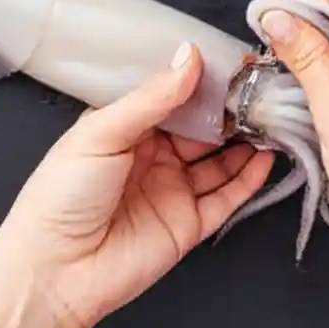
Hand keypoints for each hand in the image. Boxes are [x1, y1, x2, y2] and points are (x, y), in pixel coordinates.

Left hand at [0, 42, 273, 327]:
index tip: (234, 61)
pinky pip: (227, 198)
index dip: (201, 81)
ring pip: (220, 161)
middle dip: (230, 110)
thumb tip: (190, 57)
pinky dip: (249, 178)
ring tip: (273, 116)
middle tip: (261, 87)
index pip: (171, 97)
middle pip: (201, 128)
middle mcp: (151, 157)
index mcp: (123, 129)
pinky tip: (267, 156)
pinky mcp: (189, 225)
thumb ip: (151, 98)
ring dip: (245, 141)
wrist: (55, 270)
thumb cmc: (61, 195)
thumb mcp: (101, 133)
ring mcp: (172, 191)